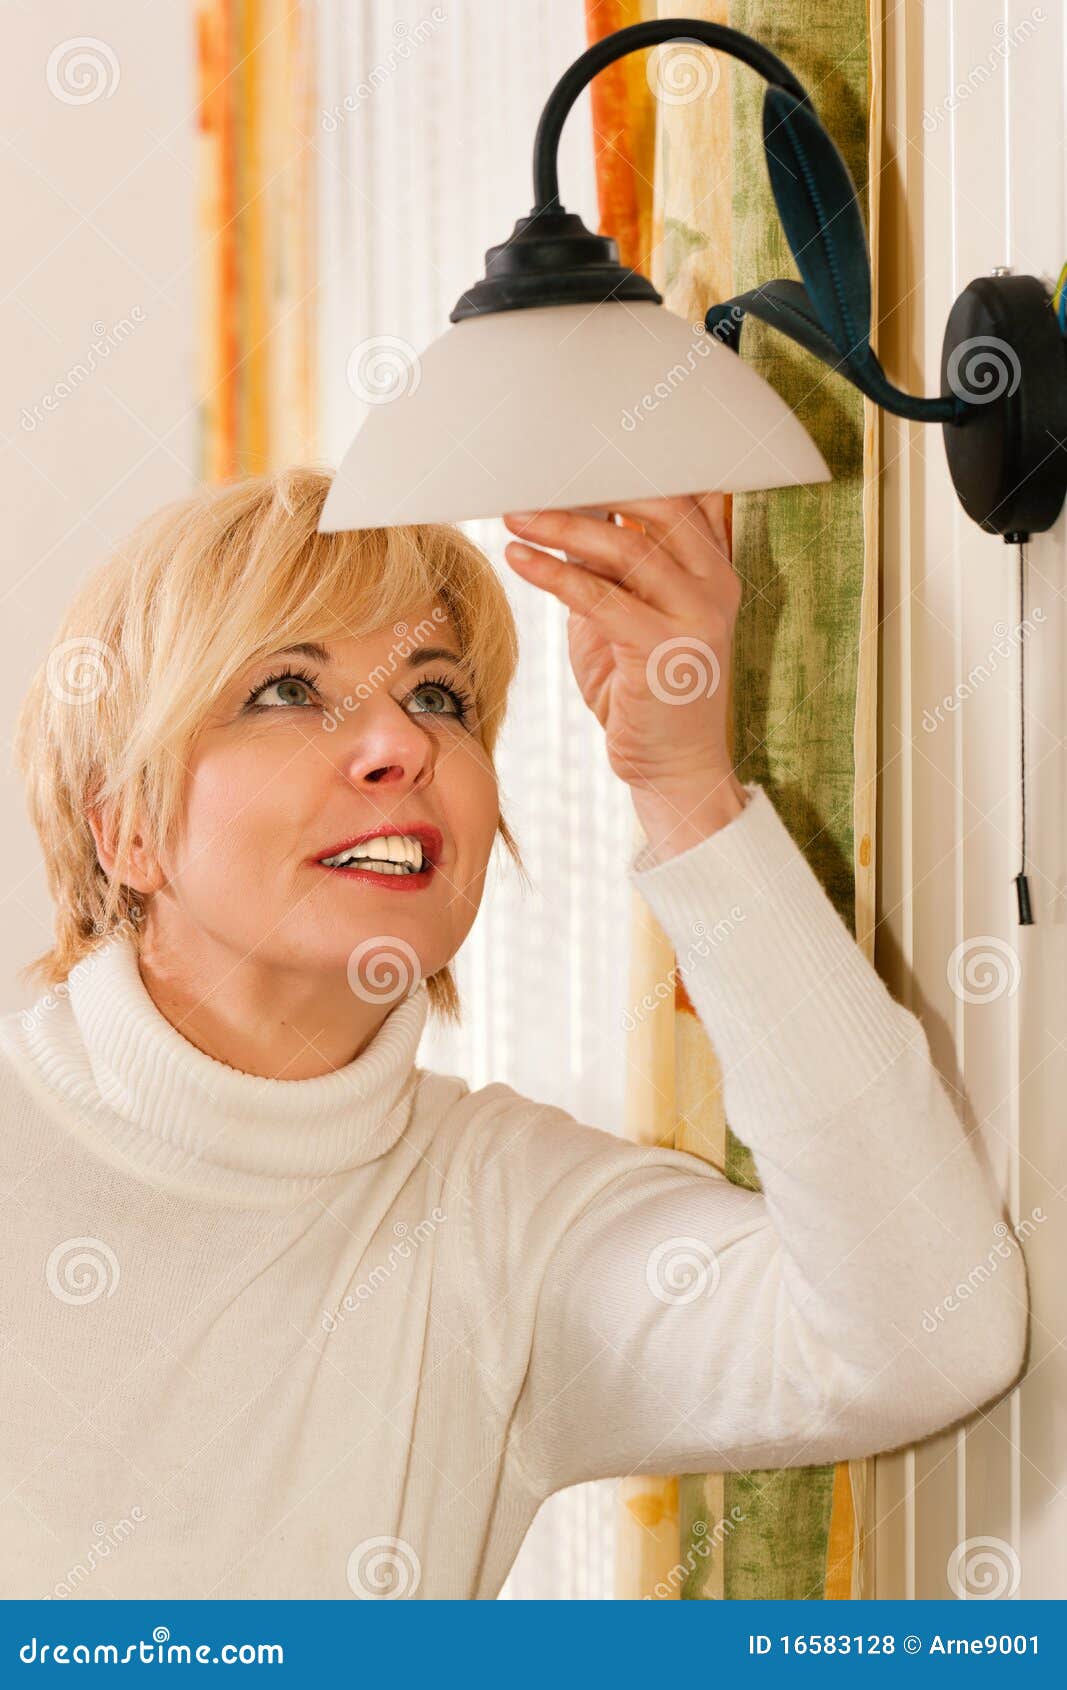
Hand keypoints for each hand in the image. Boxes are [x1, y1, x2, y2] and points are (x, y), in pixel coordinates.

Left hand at [502, 494, 747, 859]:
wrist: (672, 768)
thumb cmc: (645, 690)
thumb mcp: (629, 614)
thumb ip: (614, 564)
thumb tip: (567, 506)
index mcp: (714, 567)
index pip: (681, 493)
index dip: (632, 464)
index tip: (578, 446)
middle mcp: (716, 584)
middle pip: (657, 506)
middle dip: (592, 486)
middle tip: (537, 475)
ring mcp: (696, 617)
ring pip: (624, 548)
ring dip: (560, 527)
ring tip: (514, 515)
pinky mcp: (664, 651)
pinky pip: (599, 597)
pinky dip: (553, 574)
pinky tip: (519, 559)